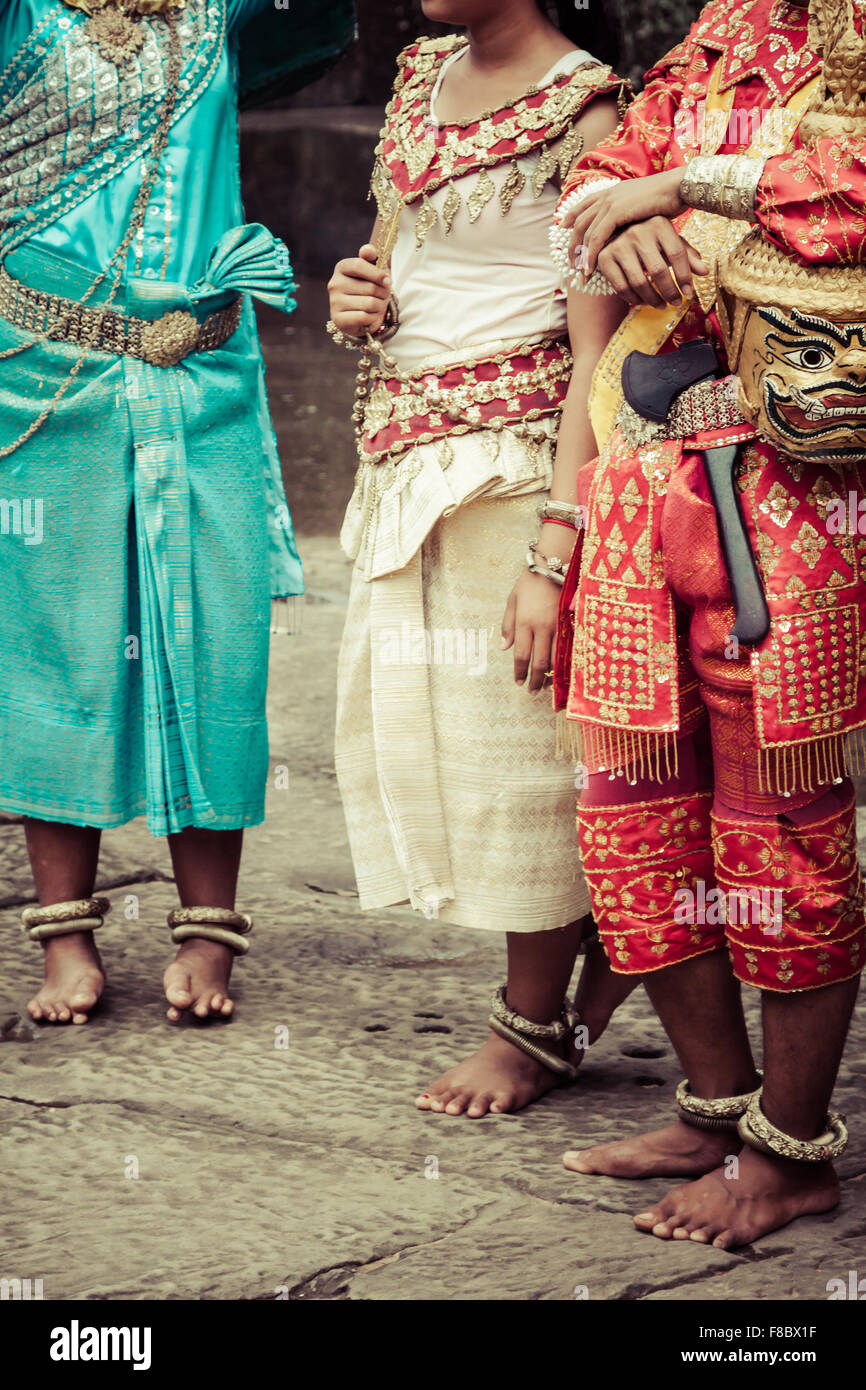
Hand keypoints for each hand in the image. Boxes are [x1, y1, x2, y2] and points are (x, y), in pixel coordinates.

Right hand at [327, 243, 390, 336]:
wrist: (360, 318)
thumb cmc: (368, 291)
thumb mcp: (372, 271)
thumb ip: (371, 257)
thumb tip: (368, 250)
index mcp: (342, 268)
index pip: (359, 265)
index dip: (378, 274)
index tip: (387, 280)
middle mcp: (334, 284)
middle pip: (370, 287)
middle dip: (382, 294)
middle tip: (381, 297)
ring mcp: (334, 302)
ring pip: (370, 303)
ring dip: (379, 307)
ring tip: (376, 307)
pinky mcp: (338, 319)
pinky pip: (365, 317)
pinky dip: (372, 318)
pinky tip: (369, 317)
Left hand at [500, 555, 564, 692]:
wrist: (553, 565)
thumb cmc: (529, 582)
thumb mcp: (512, 601)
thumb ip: (507, 625)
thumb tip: (503, 647)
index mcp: (524, 623)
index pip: (521, 655)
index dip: (519, 672)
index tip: (518, 683)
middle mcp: (541, 627)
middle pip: (539, 661)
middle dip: (535, 680)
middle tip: (532, 692)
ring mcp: (559, 626)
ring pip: (556, 658)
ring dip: (551, 675)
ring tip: (546, 686)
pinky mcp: (571, 623)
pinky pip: (569, 648)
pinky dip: (566, 663)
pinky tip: (563, 671)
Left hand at [567, 169, 686, 267]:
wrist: (679, 187)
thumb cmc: (669, 199)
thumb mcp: (644, 205)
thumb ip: (632, 214)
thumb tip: (632, 224)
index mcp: (613, 190)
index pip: (585, 203)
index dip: (572, 215)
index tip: (563, 227)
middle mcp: (608, 195)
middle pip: (580, 221)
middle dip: (573, 244)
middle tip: (571, 263)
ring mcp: (610, 202)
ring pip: (585, 232)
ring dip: (580, 255)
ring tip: (579, 273)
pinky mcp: (616, 212)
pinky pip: (596, 238)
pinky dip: (590, 255)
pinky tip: (589, 270)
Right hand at [593, 216, 707, 306]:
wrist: (614, 231)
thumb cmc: (650, 238)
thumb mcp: (669, 241)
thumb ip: (686, 255)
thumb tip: (705, 272)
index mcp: (659, 224)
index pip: (677, 254)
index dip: (685, 277)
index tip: (689, 294)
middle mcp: (638, 231)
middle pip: (659, 270)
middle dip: (670, 292)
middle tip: (676, 303)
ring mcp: (619, 244)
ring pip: (640, 282)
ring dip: (653, 300)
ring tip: (661, 305)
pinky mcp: (604, 258)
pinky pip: (621, 287)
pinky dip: (633, 299)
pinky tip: (643, 302)